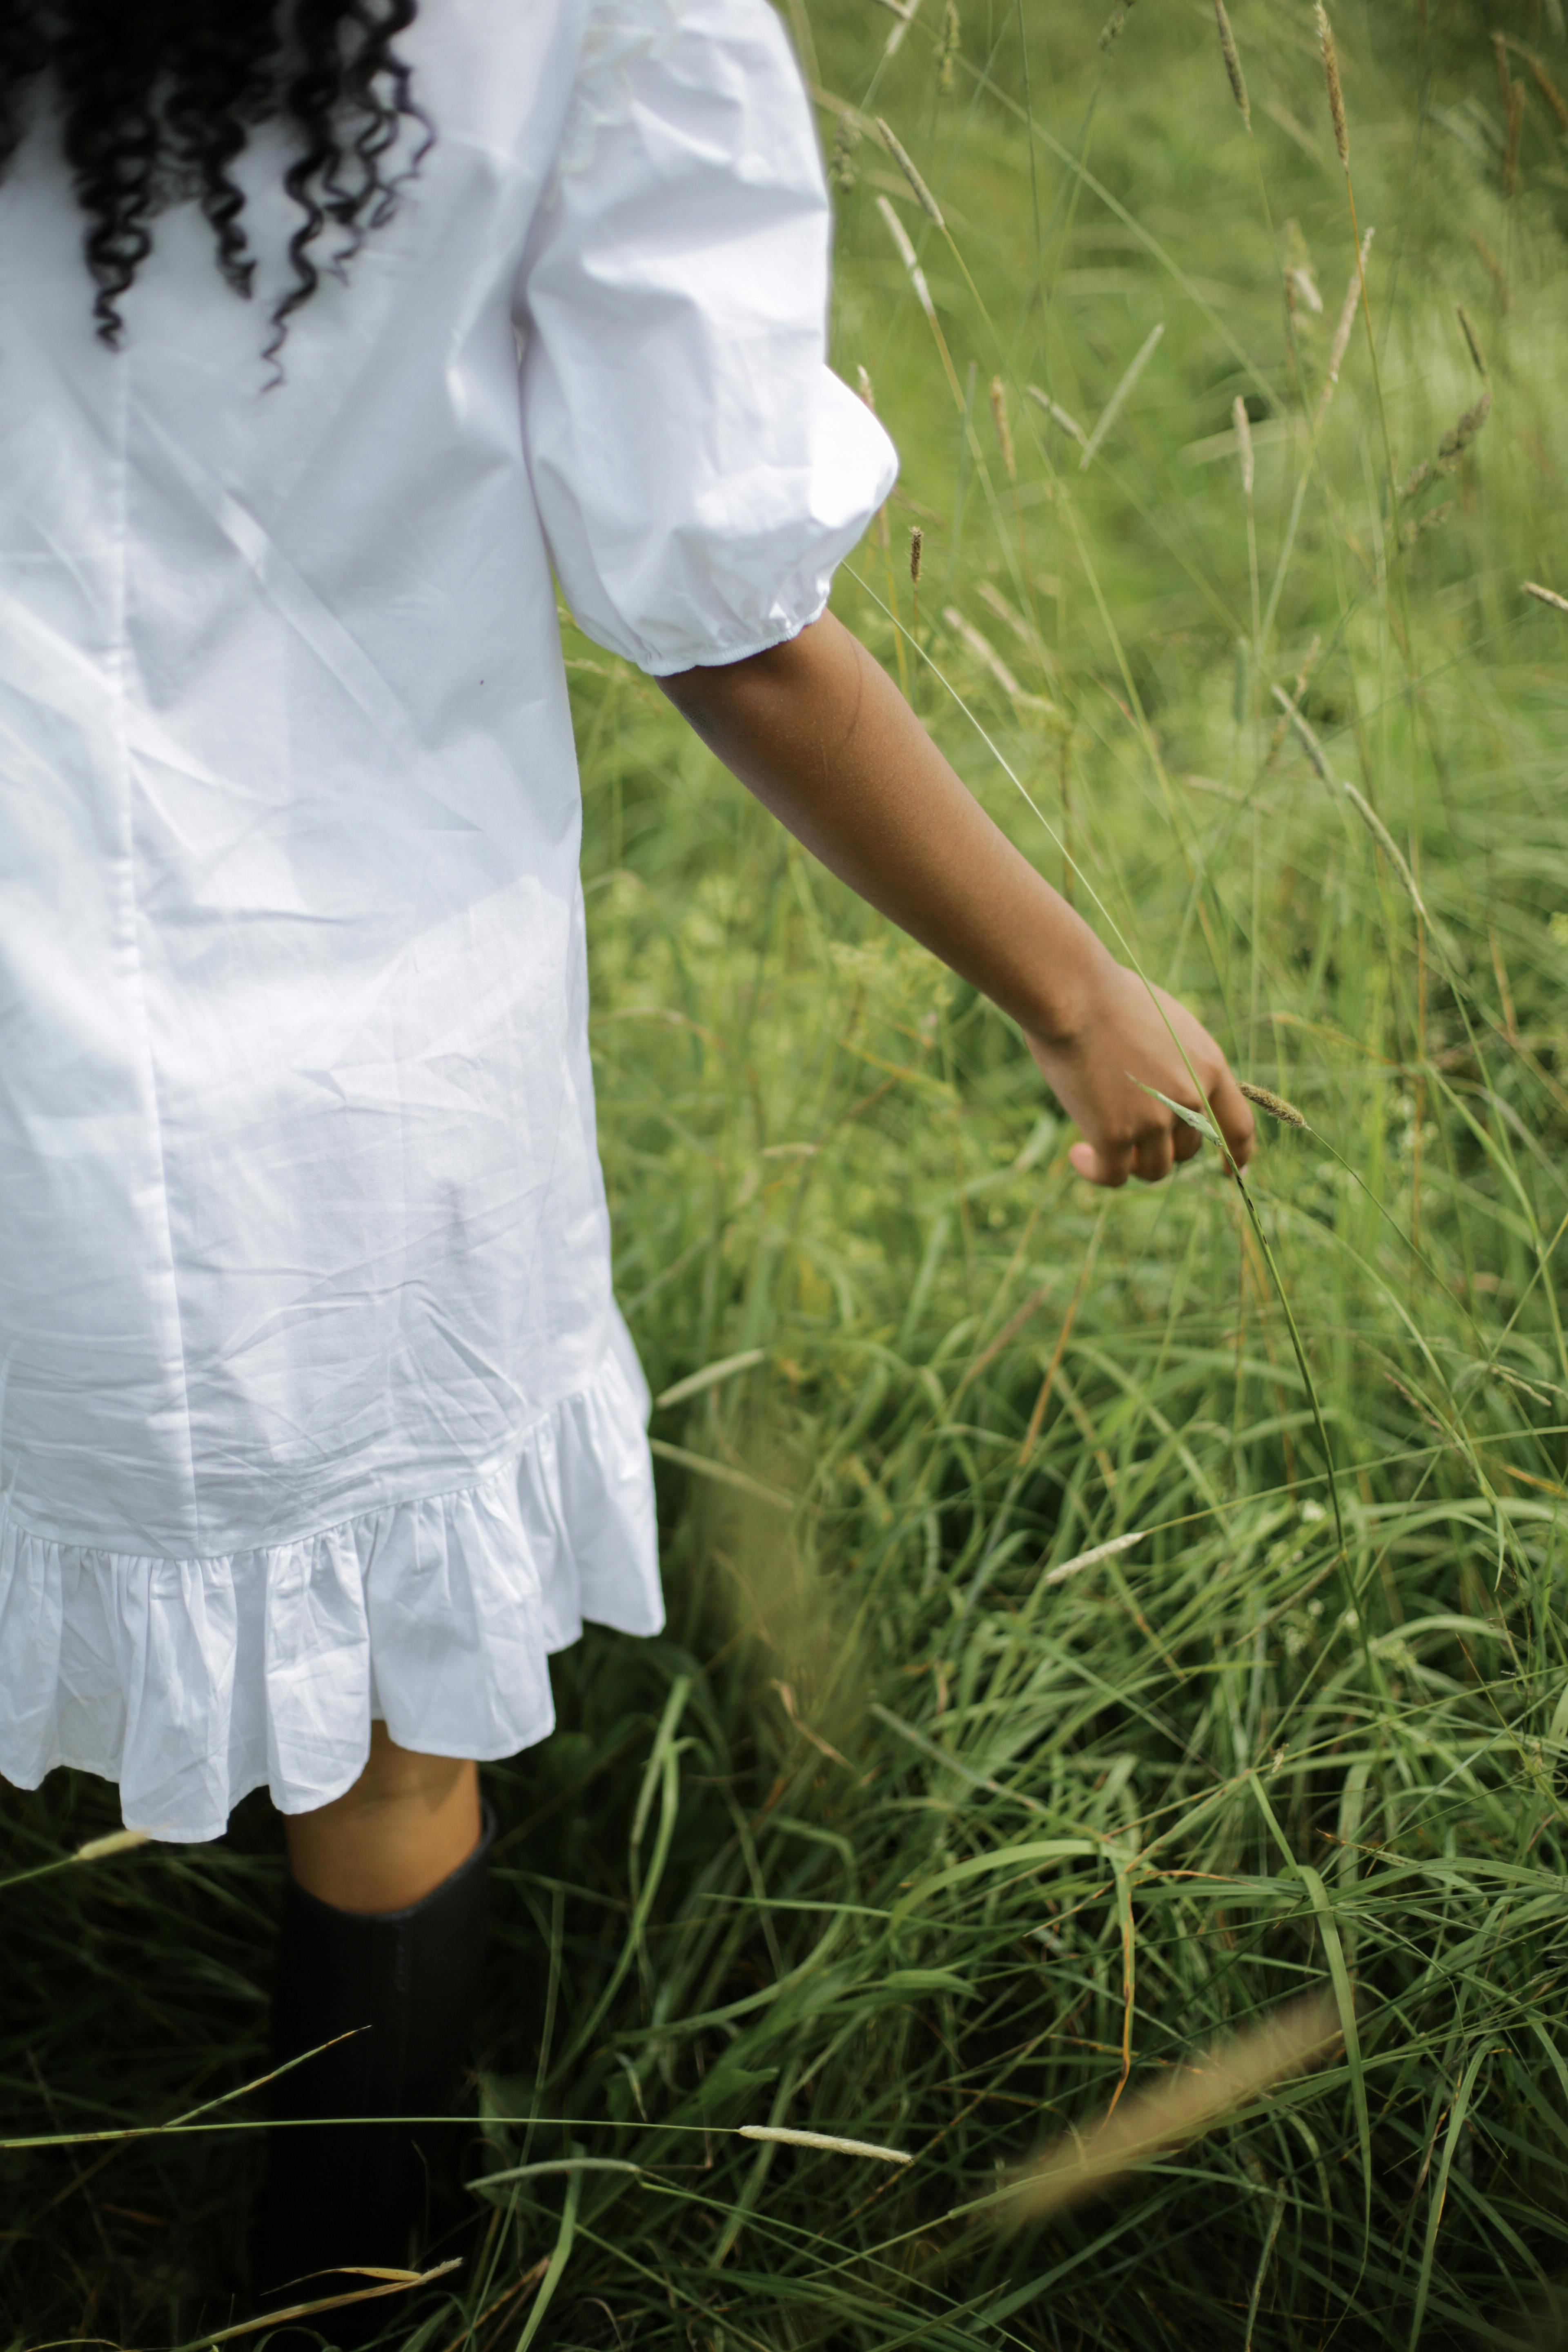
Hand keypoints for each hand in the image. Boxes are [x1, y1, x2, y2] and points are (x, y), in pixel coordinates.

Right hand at [1027, 961, 1254, 1186]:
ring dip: (1128, 1161)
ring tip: (1096, 1140)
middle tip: (1122, 1125)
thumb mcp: (1168, 1025)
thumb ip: (1181, 1064)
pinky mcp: (1114, 1135)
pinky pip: (1112, 1175)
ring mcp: (1154, 1120)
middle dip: (1157, 1146)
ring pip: (1151, 1169)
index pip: (1238, 1127)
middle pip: (1184, 1151)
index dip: (1237, 1155)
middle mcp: (1191, 1099)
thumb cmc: (1110, 998)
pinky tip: (1078, 1154)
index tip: (1229, 1170)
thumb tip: (1172, 1096)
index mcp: (1210, 1068)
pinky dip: (1095, 1170)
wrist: (1072, 993)